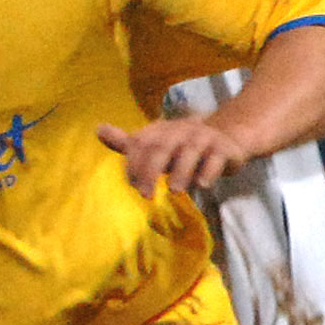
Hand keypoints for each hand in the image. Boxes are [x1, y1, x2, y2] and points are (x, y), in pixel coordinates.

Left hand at [96, 117, 247, 196]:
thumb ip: (128, 143)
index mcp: (161, 130)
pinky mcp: (224, 148)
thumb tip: (98, 129)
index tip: (132, 185)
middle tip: (145, 195)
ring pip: (190, 152)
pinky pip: (216, 158)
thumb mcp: (154, 143)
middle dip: (151, 171)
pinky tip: (202, 185)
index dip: (134, 164)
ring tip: (175, 191)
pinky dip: (209, 171)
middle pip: (162, 148)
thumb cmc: (181, 146)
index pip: (141, 144)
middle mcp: (181, 130)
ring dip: (181, 172)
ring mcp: (204, 138)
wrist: (226, 136)